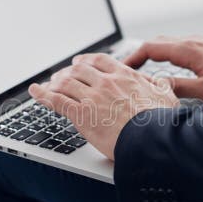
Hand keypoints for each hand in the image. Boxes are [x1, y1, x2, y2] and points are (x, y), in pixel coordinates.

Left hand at [29, 53, 178, 159]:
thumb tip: (162, 82)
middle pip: (79, 69)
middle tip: (61, 76)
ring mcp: (92, 98)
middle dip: (67, 71)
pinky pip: (56, 100)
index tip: (81, 62)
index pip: (100, 61)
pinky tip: (35, 92)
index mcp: (125, 76)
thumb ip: (161, 86)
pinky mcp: (81, 114)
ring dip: (54, 83)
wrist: (151, 141)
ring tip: (47, 85)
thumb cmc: (161, 123)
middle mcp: (106, 83)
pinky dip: (42, 95)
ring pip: (65, 83)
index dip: (86, 60)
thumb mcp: (167, 98)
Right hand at [124, 36, 202, 103]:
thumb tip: (153, 87)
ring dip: (152, 56)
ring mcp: (201, 43)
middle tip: (127, 71)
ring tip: (142, 71)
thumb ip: (177, 88)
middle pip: (156, 44)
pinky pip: (179, 49)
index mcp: (188, 49)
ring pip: (168, 45)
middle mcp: (192, 42)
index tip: (121, 68)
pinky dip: (166, 57)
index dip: (132, 58)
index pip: (150, 47)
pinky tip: (167, 70)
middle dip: (139, 56)